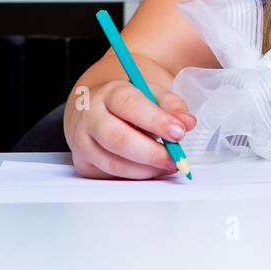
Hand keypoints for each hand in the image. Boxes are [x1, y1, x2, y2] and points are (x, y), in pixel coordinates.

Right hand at [69, 78, 196, 179]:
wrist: (93, 108)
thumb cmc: (128, 102)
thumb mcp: (151, 93)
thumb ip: (171, 105)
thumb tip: (188, 123)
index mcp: (109, 93)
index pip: (131, 105)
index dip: (157, 120)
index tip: (179, 132)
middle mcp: (91, 117)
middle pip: (119, 139)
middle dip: (152, 153)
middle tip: (176, 158)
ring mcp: (83, 142)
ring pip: (115, 163)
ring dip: (146, 169)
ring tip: (168, 165)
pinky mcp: (84, 163)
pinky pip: (112, 175)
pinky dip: (136, 176)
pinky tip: (151, 169)